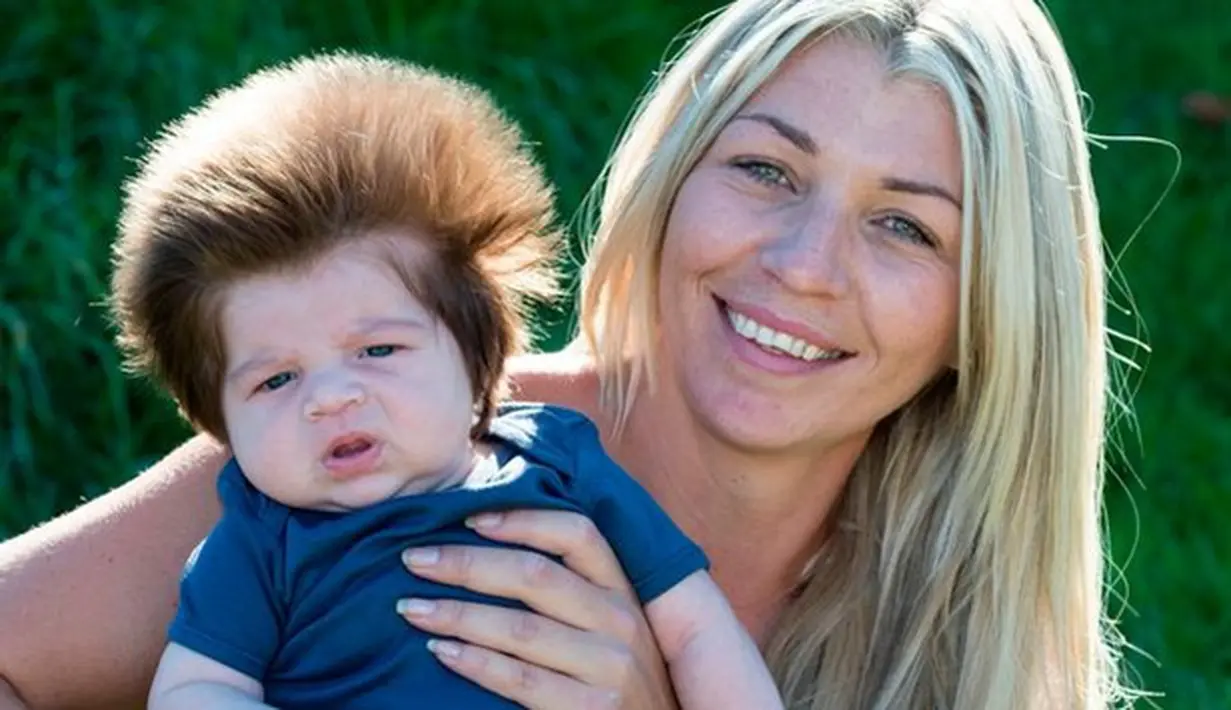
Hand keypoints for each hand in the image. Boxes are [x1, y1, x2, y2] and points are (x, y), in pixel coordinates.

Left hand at [397, 510, 678, 709]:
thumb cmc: (617, 680)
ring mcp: (609, 668)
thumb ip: (573, 591)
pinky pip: (518, 678)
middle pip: (534, 574)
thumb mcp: (611, 627)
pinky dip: (474, 662)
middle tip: (415, 559)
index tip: (469, 518)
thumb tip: (492, 543)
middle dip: (466, 563)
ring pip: (519, 627)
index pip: (577, 534)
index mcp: (623, 590)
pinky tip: (441, 651)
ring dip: (456, 614)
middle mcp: (620, 621)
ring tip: (411, 607)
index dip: (522, 519)